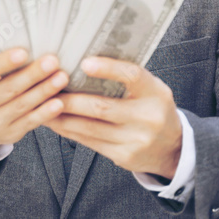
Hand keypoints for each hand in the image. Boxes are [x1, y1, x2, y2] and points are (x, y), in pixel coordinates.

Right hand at [0, 48, 67, 157]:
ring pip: (22, 105)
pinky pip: (30, 122)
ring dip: (44, 91)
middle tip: (52, 61)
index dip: (4, 62)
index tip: (24, 52)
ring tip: (61, 77)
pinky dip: (45, 113)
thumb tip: (23, 43)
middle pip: (9, 89)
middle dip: (33, 74)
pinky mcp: (10, 134)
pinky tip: (59, 103)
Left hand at [47, 57, 182, 178]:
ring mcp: (136, 140)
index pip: (132, 76)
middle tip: (48, 89)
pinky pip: (90, 143)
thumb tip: (86, 61)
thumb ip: (126, 78)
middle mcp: (147, 117)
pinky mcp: (124, 157)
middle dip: (71, 99)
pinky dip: (70, 131)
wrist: (173, 148)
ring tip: (44, 106)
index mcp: (155, 93)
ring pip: (90, 128)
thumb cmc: (154, 109)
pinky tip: (57, 123)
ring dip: (63, 117)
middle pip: (102, 107)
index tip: (84, 62)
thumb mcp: (150, 89)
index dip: (107, 68)